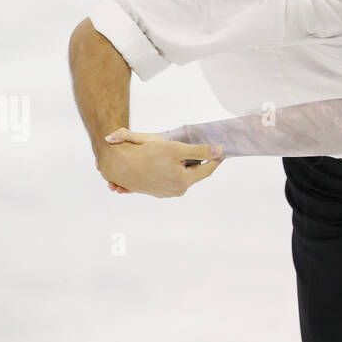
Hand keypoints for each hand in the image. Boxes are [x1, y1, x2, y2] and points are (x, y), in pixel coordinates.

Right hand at [97, 129, 223, 196]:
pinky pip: (167, 179)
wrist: (120, 165)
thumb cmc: (149, 155)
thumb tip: (220, 150)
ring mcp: (165, 192)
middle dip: (197, 163)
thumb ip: (200, 151)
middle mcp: (176, 190)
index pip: (206, 170)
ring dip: (182, 167)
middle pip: (193, 174)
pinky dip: (170, 171)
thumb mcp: (177, 149)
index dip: (214, 159)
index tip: (221, 152)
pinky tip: (166, 162)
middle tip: (203, 151)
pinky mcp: (155, 191)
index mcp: (184, 181)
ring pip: (180, 177)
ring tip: (181, 155)